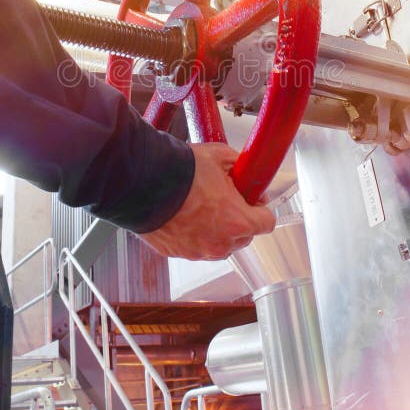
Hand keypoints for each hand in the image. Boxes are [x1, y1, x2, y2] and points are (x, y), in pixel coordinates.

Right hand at [139, 143, 275, 259]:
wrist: (142, 182)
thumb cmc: (179, 172)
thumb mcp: (218, 156)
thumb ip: (238, 165)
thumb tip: (242, 167)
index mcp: (238, 221)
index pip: (267, 222)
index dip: (260, 207)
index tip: (252, 199)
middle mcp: (221, 242)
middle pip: (244, 236)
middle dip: (239, 218)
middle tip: (225, 199)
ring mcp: (198, 251)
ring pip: (220, 244)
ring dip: (217, 229)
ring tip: (202, 206)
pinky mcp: (178, 253)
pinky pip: (196, 246)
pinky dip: (194, 234)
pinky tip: (185, 214)